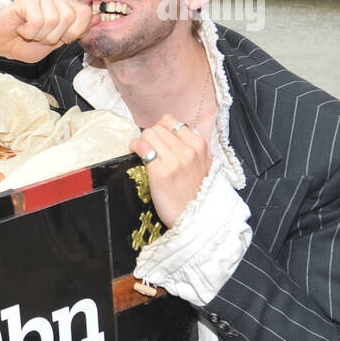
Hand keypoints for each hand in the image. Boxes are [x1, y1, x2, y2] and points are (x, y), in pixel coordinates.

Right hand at [0, 0, 89, 63]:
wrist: (1, 43)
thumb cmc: (26, 42)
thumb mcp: (58, 41)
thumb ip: (78, 29)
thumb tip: (98, 17)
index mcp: (65, 1)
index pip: (85, 12)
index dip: (74, 32)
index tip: (59, 38)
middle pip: (70, 17)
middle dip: (55, 36)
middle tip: (40, 35)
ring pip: (54, 20)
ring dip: (40, 35)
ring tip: (30, 31)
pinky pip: (38, 21)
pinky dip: (29, 32)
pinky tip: (22, 28)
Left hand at [129, 114, 212, 228]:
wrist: (196, 218)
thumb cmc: (197, 194)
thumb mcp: (205, 166)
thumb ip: (193, 149)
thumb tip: (175, 136)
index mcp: (200, 146)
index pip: (173, 122)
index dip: (161, 129)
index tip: (157, 140)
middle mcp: (189, 150)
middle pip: (158, 127)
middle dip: (150, 137)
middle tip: (149, 150)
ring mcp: (175, 160)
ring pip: (149, 133)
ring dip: (142, 142)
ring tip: (143, 153)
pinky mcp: (160, 172)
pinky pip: (142, 146)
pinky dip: (134, 147)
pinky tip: (135, 154)